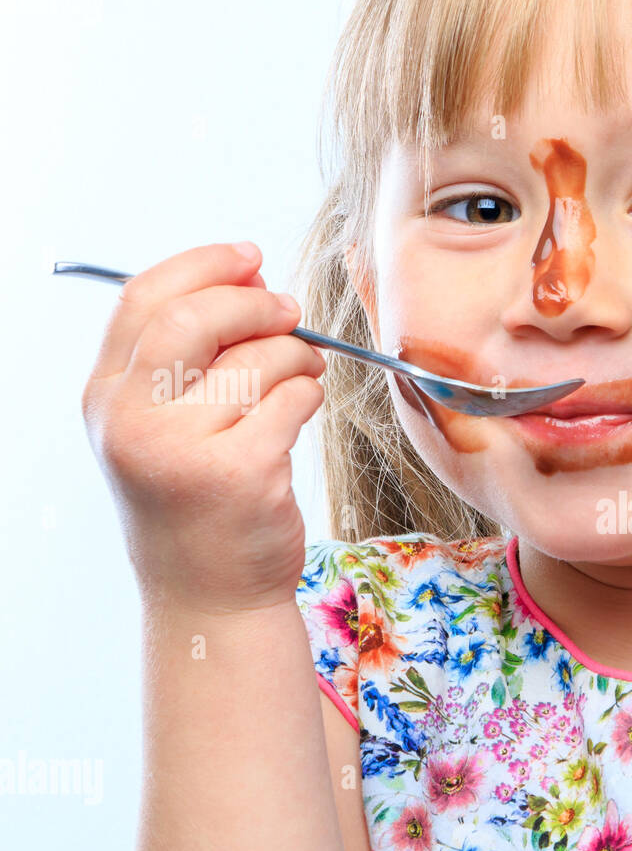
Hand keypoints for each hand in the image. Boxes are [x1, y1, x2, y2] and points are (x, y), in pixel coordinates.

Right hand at [80, 242, 326, 613]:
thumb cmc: (195, 499)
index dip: (205, 266)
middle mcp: (131, 421)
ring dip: (296, 359)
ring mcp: (183, 449)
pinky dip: (307, 398)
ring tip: (299, 380)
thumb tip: (251, 279)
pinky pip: (293, 400)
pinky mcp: (241, 473)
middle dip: (257, 305)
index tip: (251, 259)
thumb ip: (187, 356)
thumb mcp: (162, 426)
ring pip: (259, 360)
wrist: (210, 592)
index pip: (144, 299)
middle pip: (198, 318)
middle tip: (291, 313)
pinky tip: (298, 417)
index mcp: (105, 397)